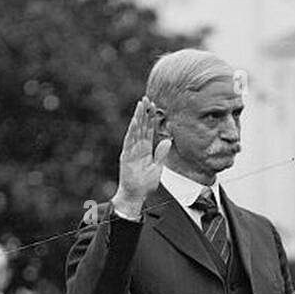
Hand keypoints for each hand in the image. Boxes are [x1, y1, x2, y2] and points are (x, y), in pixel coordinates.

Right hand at [114, 96, 171, 211]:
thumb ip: (161, 154)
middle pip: (142, 126)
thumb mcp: (158, 167)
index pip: (150, 130)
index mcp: (146, 149)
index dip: (152, 119)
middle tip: (147, 99)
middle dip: (144, 113)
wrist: (136, 194)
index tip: (155, 106)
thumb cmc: (146, 183)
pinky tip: (135, 120)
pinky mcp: (126, 155)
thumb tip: (168, 140)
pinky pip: (130, 140)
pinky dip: (132, 130)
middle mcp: (138, 147)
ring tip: (141, 104)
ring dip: (138, 117)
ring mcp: (131, 150)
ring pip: (136, 130)